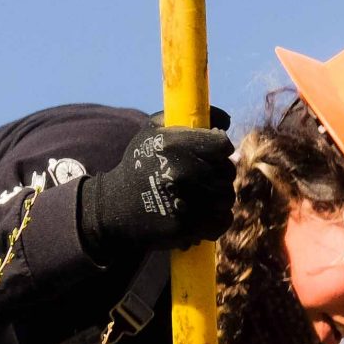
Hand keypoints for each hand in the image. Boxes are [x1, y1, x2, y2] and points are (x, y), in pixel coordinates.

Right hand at [76, 126, 235, 258]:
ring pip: (226, 196)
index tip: (211, 153)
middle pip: (227, 171)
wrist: (116, 209)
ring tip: (199, 196)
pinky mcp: (186, 227)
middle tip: (201, 177)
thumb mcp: (153, 130)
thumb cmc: (140, 165)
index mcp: (174, 144)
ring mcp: (184, 201)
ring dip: (218, 197)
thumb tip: (227, 121)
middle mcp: (181, 171)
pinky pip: (222, 220)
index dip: (219, 149)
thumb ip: (188, 116)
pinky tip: (202, 214)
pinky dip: (217, 219)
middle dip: (218, 173)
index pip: (222, 145)